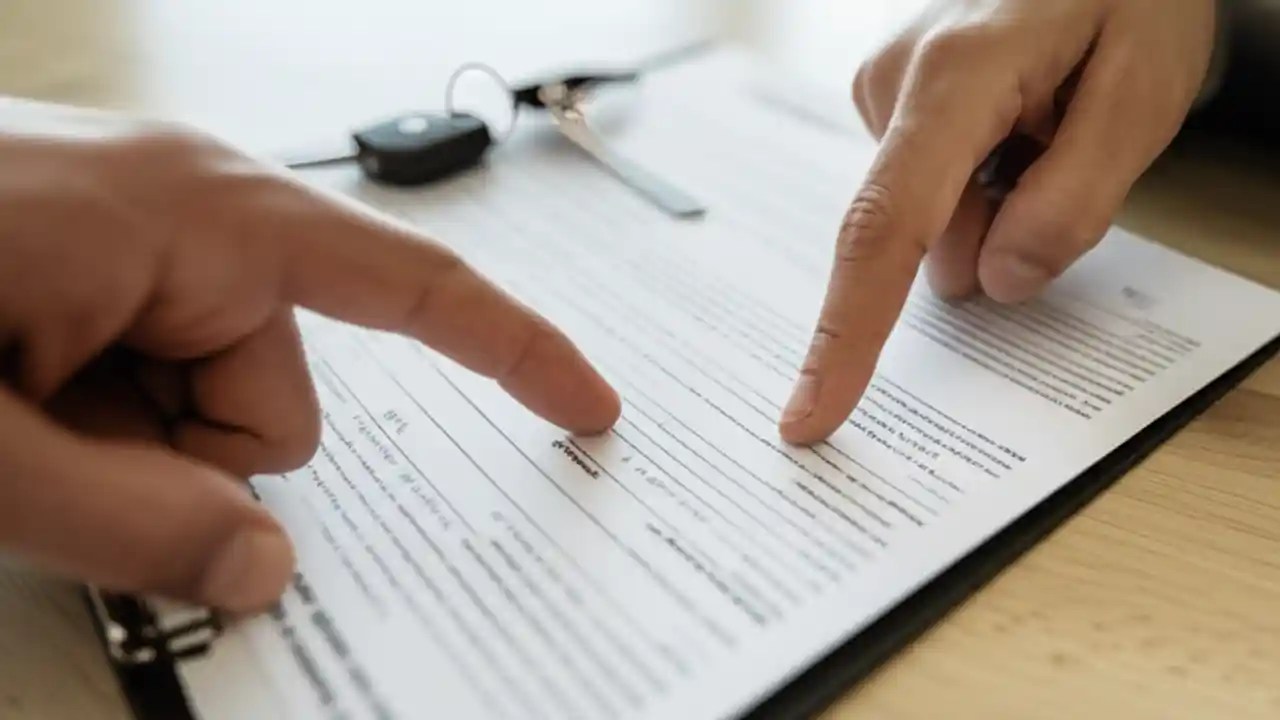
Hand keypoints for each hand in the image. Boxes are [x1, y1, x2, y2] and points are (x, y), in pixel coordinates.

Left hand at [0, 98, 619, 612]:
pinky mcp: (99, 264)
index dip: (517, 352)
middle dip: (192, 462)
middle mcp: (189, 214)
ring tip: (15, 414)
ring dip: (129, 449)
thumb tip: (262, 569)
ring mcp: (141, 235)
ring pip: (207, 403)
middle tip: (59, 456)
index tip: (588, 405)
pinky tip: (19, 400)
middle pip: (278, 399)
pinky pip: (155, 378)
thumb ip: (130, 524)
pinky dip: (100, 425)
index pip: (415, 286)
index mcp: (203, 215)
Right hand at [778, 0, 1216, 443]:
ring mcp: (880, 88)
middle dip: (999, 230)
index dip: (847, 335)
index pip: (886, 229)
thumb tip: (993, 283)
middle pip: (921, 235)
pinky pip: (927, 186)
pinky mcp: (885, 98)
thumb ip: (1072, 202)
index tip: (809, 418)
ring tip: (1049, 116)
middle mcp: (892, 81)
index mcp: (954, 76)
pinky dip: (979, 176)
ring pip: (930, 216)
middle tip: (1071, 148)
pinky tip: (1017, 115)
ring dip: (996, 198)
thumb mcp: (1142, 97)